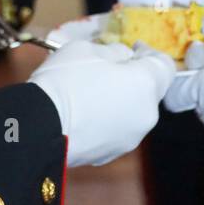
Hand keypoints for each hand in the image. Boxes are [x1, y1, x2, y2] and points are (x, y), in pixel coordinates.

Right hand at [28, 40, 174, 167]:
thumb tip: (122, 58)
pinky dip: (106, 121)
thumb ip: (113, 52)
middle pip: (148, 91)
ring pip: (132, 113)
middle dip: (132, 79)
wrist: (39, 127)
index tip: (133, 49)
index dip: (149, 53)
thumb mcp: (87, 49)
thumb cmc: (64, 80)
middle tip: (106, 70)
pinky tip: (82, 115)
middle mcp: (146, 114)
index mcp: (145, 84)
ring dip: (119, 101)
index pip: (164, 65)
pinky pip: (115, 131)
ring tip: (89, 94)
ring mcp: (130, 138)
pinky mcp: (111, 155)